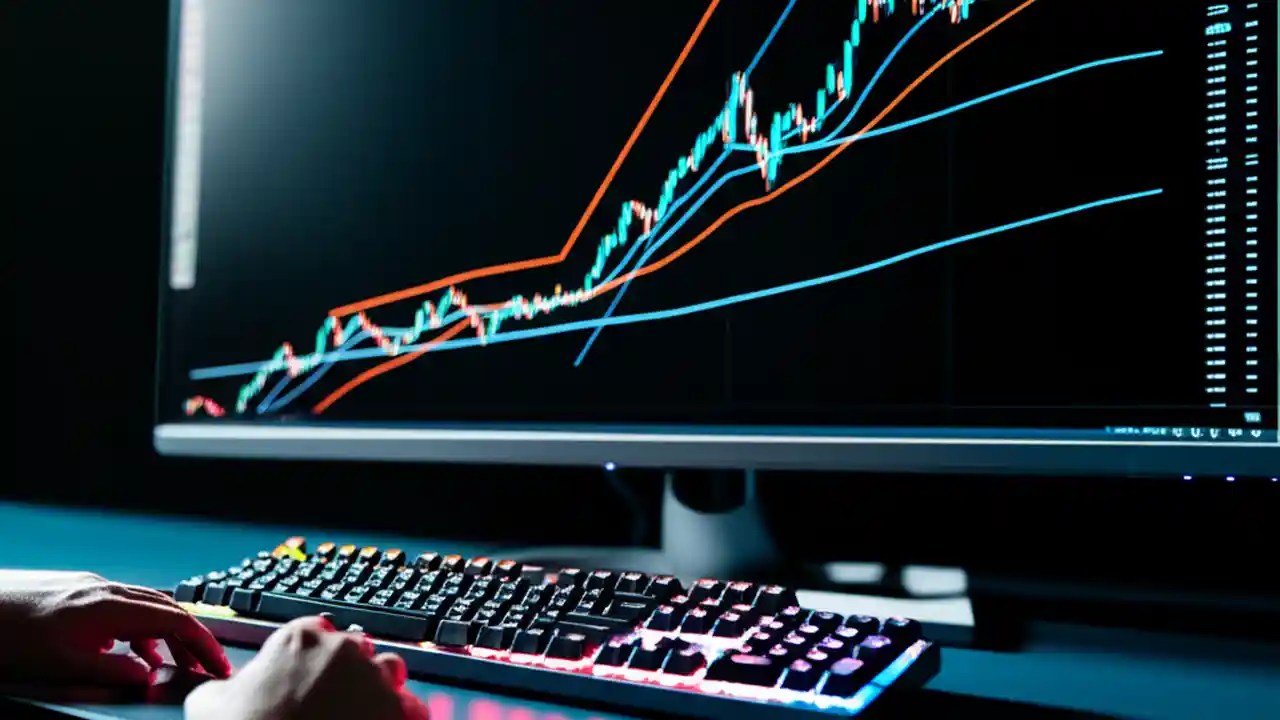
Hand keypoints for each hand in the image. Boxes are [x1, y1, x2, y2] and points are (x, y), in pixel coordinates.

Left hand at [0, 570, 230, 683]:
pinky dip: (140, 626)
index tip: (217, 663)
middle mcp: (107, 590)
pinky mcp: (81, 589)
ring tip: (169, 662)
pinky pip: (126, 604)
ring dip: (167, 632)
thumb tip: (147, 675)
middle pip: (168, 609)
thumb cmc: (10, 633)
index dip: (203, 643)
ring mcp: (94, 586)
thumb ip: (112, 669)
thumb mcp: (63, 664)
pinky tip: (128, 646)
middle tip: (204, 665)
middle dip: (192, 638)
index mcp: (110, 606)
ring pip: (148, 605)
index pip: (175, 621)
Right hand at [185, 616, 427, 719]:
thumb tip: (183, 681)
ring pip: (388, 674)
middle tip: (325, 706)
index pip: (312, 632)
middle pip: (353, 651)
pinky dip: (397, 719)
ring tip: (354, 717)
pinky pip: (410, 708)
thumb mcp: (209, 709)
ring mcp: (380, 679)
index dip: (305, 659)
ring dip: (376, 691)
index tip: (300, 679)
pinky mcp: (406, 710)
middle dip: (344, 673)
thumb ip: (207, 686)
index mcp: (301, 637)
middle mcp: (347, 649)